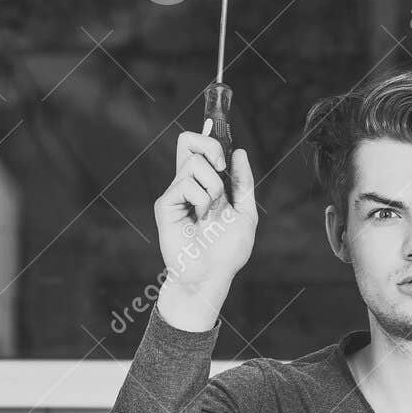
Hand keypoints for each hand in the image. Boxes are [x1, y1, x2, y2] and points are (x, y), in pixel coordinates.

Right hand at [153, 126, 257, 327]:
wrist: (212, 275)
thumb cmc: (227, 251)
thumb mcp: (245, 213)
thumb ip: (243, 183)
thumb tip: (239, 152)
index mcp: (207, 184)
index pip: (201, 147)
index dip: (211, 136)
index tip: (226, 153)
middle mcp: (188, 184)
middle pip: (187, 140)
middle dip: (209, 145)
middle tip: (221, 168)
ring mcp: (175, 193)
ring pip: (194, 164)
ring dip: (213, 187)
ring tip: (211, 212)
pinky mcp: (165, 205)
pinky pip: (186, 184)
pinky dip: (201, 200)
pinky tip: (200, 218)